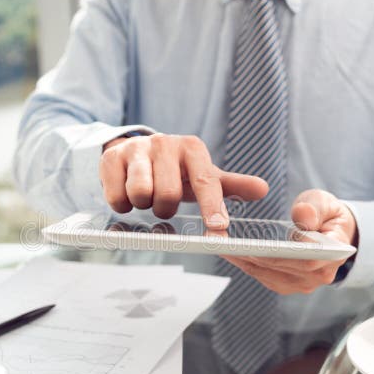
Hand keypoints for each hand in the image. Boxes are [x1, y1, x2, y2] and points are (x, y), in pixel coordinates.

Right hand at [100, 134, 268, 228]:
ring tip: (146, 198)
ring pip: (141, 193)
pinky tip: (126, 196)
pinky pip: (116, 196)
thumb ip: (232, 185)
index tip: (217, 229)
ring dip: (144, 205)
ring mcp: (136, 150)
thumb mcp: (203, 175)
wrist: (134, 152)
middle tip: (163, 203)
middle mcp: (165, 144)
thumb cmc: (175, 170)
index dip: (212, 208)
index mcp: (192, 148)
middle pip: (168, 194)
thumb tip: (263, 189)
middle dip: (165, 208)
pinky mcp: (111, 159)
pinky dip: (122, 204)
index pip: (206, 181)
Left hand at [223, 189, 357, 293]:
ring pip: (269, 275)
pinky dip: (246, 264)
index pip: (309, 259)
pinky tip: (230, 252)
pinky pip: (263, 276)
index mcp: (335, 254)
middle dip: (255, 256)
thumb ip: (314, 208)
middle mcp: (320, 275)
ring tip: (222, 246)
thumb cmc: (327, 214)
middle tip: (229, 243)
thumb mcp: (324, 203)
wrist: (331, 231)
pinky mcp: (287, 285)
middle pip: (282, 268)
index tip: (260, 246)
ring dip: (245, 261)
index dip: (284, 254)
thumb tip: (302, 217)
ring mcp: (302, 283)